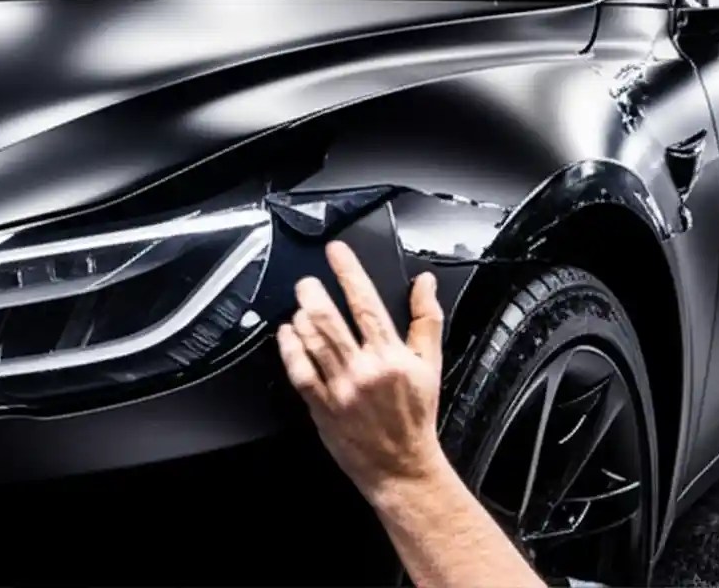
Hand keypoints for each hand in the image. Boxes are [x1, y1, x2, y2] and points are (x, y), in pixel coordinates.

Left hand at [276, 240, 447, 502]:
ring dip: (301, 317)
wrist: (401, 466)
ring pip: (313, 342)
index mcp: (392, 355)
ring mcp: (340, 389)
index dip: (348, 273)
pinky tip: (287, 335)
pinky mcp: (322, 407)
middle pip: (331, 319)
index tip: (336, 252)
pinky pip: (300, 372)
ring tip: (300, 304)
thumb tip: (424, 283)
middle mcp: (364, 369)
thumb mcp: (431, 364)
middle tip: (307, 281)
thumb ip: (426, 319)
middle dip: (314, 292)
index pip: (366, 303)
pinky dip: (290, 349)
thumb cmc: (415, 417)